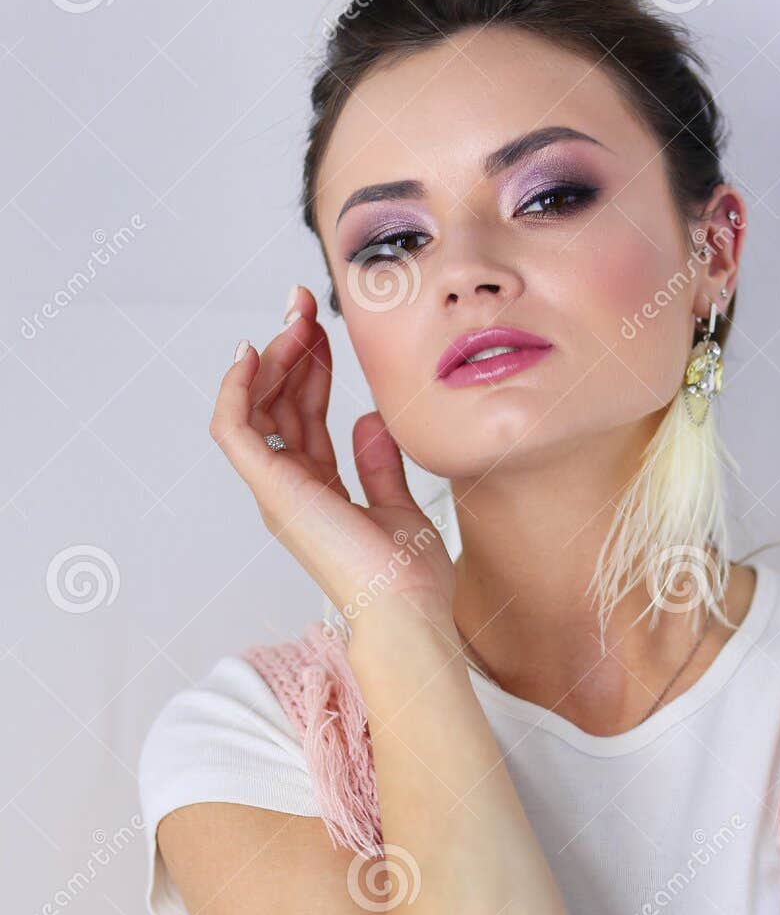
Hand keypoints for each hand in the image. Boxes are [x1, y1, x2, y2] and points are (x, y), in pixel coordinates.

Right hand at [211, 285, 456, 630]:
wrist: (409, 611)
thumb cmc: (408, 579)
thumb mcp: (398, 508)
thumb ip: (380, 466)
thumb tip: (370, 420)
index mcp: (317, 491)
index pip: (303, 416)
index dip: (310, 369)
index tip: (325, 328)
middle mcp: (290, 488)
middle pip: (277, 404)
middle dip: (288, 348)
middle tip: (305, 303)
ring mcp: (278, 490)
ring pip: (256, 407)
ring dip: (271, 356)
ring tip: (295, 317)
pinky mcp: (273, 489)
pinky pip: (235, 429)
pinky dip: (237, 389)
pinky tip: (254, 352)